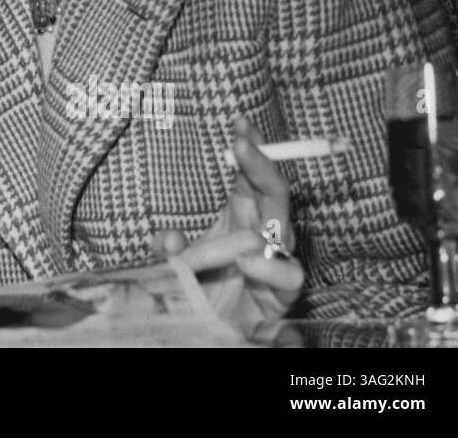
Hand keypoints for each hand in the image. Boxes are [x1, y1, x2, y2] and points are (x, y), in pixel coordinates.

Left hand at [152, 117, 304, 334]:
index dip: (249, 151)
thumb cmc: (198, 291)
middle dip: (261, 165)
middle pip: (273, 193)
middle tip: (243, 142)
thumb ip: (169, 249)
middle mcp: (263, 235)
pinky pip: (288, 275)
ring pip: (282, 232)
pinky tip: (247, 262)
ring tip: (233, 222)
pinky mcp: (284, 295)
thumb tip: (171, 240)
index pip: (249, 177)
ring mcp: (276, 263)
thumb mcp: (172, 265)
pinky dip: (269, 269)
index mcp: (239, 218)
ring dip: (256, 223)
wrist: (210, 334)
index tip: (239, 124)